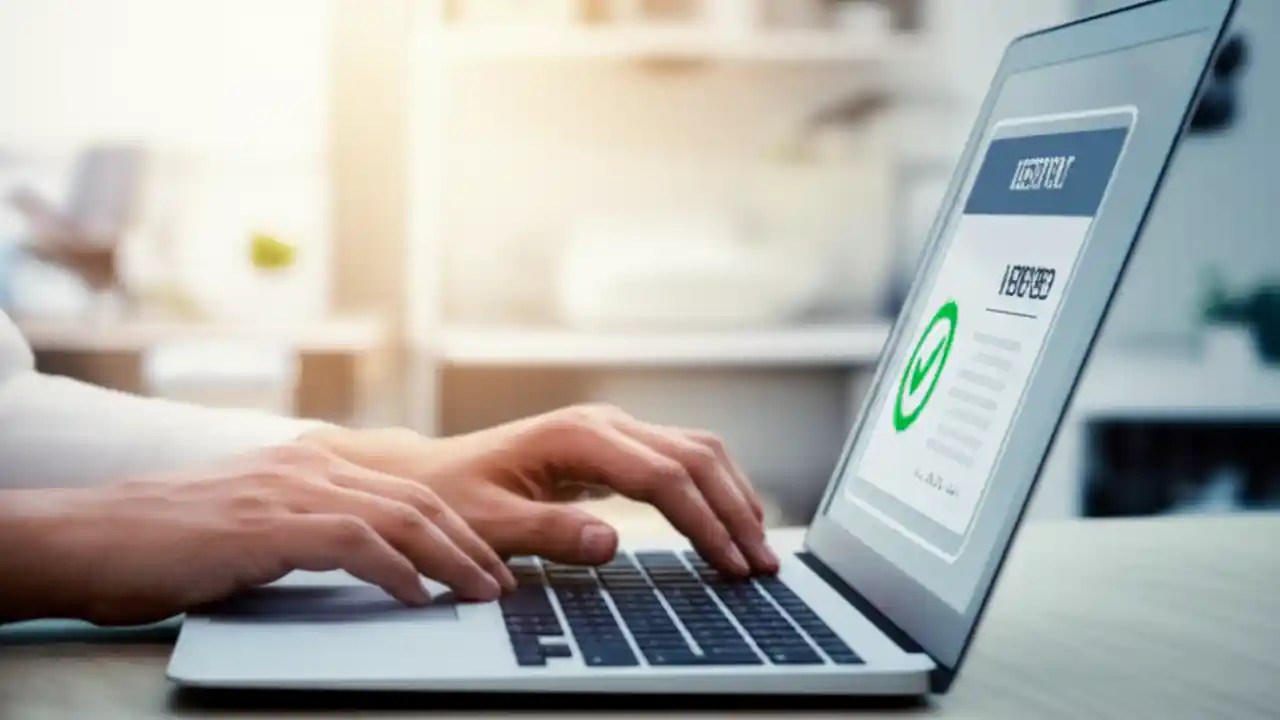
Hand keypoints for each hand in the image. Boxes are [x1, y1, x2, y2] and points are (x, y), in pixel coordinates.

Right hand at [0, 443, 513, 625]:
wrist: (95, 536)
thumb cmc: (170, 541)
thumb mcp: (257, 523)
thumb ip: (310, 528)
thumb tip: (365, 559)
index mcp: (312, 462)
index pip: (405, 489)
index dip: (454, 527)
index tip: (485, 561)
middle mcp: (311, 466)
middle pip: (417, 499)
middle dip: (468, 544)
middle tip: (500, 582)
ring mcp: (291, 490)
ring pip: (398, 517)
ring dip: (449, 559)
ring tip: (479, 593)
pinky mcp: (270, 524)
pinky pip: (355, 542)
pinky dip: (395, 570)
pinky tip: (417, 596)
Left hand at [307, 405, 775, 576]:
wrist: (428, 476)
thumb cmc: (452, 500)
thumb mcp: (488, 524)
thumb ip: (548, 534)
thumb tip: (612, 543)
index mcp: (578, 436)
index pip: (664, 476)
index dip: (705, 522)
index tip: (732, 565)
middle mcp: (604, 423)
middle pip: (695, 456)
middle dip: (734, 510)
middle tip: (762, 566)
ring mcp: (613, 430)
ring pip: (698, 451)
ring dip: (733, 497)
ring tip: (758, 550)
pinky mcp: (615, 447)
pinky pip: (681, 460)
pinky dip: (713, 490)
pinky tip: (729, 523)